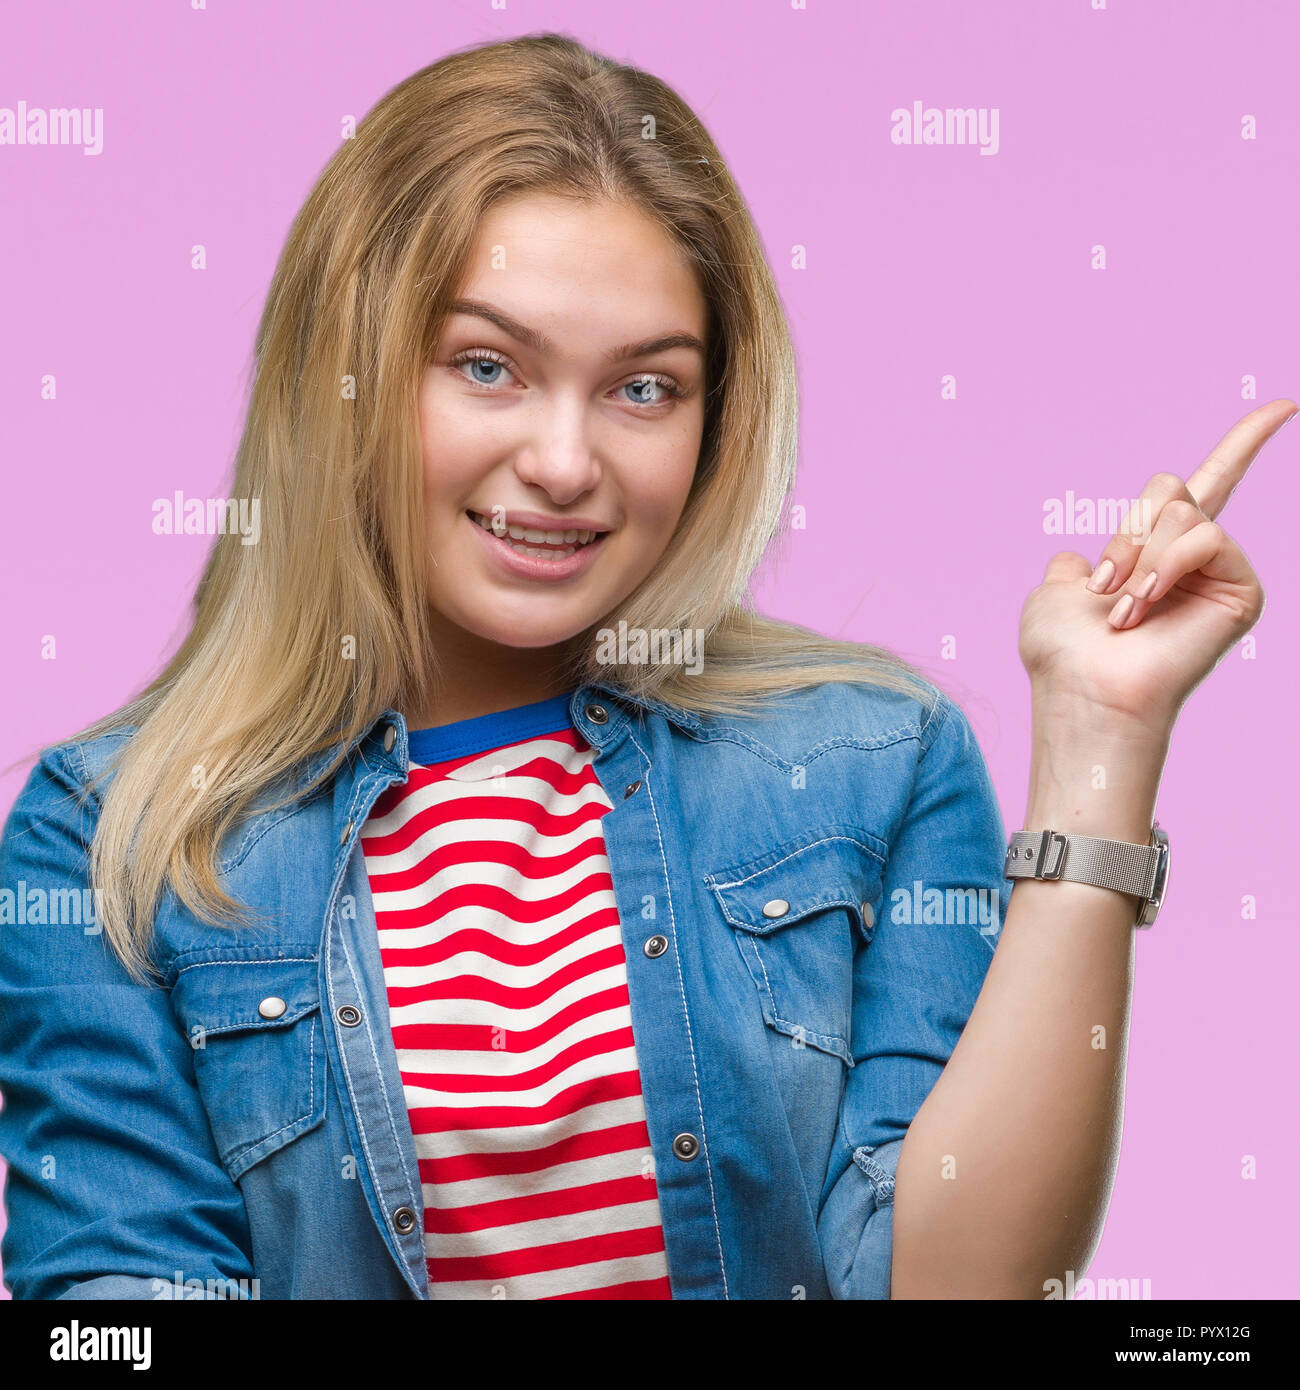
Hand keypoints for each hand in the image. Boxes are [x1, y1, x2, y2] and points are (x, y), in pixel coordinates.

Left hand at [1018, 399, 1294, 740]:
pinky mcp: (1242, 588)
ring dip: (1140, 556)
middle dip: (1128, 531)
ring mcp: (1220, 573)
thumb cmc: (1063, 653)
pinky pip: (1207, 536)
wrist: (1083, 688)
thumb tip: (1077, 560)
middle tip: (1108, 585)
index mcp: (1154, 555)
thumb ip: (1069, 568)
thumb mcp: (1054, 594)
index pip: (1204, 486)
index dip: (1244, 444)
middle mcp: (1194, 559)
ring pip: (1183, 512)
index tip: (1284, 406)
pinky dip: (1166, 565)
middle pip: (1170, 487)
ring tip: (1124, 610)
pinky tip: (1146, 606)